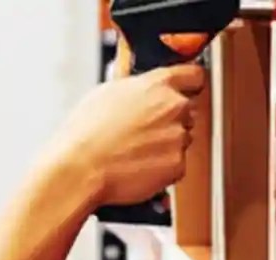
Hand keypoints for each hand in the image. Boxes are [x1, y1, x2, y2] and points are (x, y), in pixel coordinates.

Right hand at [43, 64, 205, 206]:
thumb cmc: (86, 133)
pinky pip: (176, 165)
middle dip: (170, 120)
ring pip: (181, 140)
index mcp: (157, 84)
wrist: (81, 168)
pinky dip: (162, 168)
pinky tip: (138, 165)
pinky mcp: (177, 165)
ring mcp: (178, 137)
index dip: (189, 85)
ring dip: (165, 145)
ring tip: (135, 151)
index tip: (186, 91)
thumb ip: (135, 88)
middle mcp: (174, 107)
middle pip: (186, 112)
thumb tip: (139, 91)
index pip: (194, 76)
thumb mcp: (107, 93)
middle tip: (143, 131)